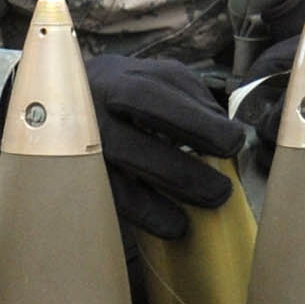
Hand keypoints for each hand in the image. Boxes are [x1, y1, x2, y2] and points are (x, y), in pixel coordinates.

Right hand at [75, 53, 255, 239]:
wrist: (72, 97)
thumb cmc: (132, 90)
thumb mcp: (161, 78)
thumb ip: (194, 101)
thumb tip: (226, 136)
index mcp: (122, 85)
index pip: (154, 102)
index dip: (195, 124)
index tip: (232, 143)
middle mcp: (95, 118)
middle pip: (133, 149)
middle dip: (183, 174)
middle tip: (222, 190)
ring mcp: (85, 154)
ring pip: (119, 183)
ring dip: (163, 203)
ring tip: (201, 210)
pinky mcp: (86, 180)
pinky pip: (115, 204)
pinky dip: (148, 217)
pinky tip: (175, 225)